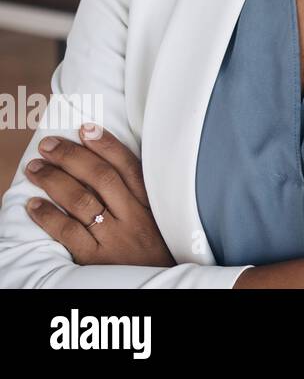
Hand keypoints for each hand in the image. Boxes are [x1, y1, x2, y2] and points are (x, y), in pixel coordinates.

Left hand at [24, 125, 174, 267]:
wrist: (159, 285)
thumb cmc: (155, 248)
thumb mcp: (158, 217)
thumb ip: (139, 194)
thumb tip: (108, 163)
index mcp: (151, 203)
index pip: (129, 166)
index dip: (107, 145)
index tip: (86, 128)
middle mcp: (134, 216)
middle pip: (101, 178)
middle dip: (72, 157)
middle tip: (49, 145)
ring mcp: (115, 237)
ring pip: (82, 201)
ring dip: (54, 180)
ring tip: (35, 168)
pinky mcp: (96, 258)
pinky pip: (68, 233)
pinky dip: (48, 216)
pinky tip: (34, 205)